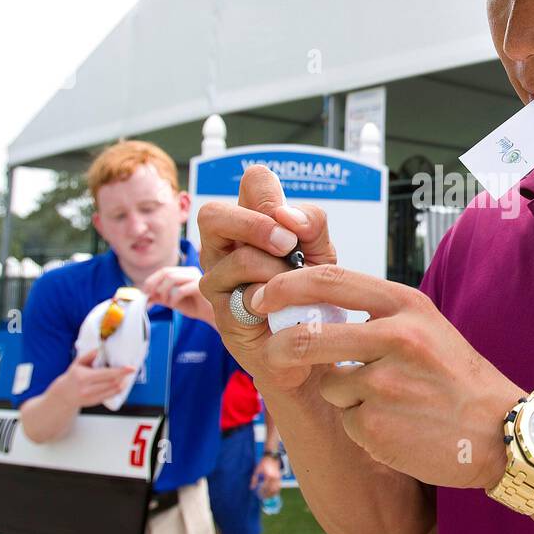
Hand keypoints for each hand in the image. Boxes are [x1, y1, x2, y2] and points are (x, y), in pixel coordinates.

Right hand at [48, 347, 134, 409]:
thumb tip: (99, 349)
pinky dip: (118, 389)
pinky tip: (119, 383)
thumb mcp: (77, 363)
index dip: (121, 371)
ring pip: (114, 390)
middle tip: (129, 370)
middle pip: (113, 383)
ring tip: (125, 376)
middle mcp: (88, 388)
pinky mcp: (95, 402)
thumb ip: (89, 355)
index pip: (107, 374)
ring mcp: (92, 397)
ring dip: (123, 383)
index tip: (131, 368)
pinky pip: (112, 395)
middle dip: (124, 376)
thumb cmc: (72, 377)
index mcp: (84, 377)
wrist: (63, 395)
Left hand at [141, 265, 210, 323]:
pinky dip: (173, 298)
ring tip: (166, 302)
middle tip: (151, 296)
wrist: (212, 316)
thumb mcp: (173, 301)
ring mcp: (196, 278)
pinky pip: (181, 290)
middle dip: (154, 284)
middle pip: (166, 272)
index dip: (151, 280)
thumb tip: (146, 298)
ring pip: (171, 278)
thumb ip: (160, 298)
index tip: (144, 292)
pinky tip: (174, 305)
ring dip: (164, 292)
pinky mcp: (201, 287)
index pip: (164, 271)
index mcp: (185, 273)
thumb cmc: (195, 306)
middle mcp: (190, 272)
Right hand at [197, 165, 337, 395]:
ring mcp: (217, 283)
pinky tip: (286, 312)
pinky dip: (275, 303)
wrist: (315, 351)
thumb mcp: (320, 253)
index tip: (291, 223)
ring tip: (295, 289)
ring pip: (237, 260)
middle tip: (287, 246)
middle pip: (213, 214)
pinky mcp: (223, 317)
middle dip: (255, 226)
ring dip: (276, 272)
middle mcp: (223, 250)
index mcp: (248, 225)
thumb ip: (311, 225)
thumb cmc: (312, 295)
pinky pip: (245, 299)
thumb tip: (287, 215)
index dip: (268, 194)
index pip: (250, 183)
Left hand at [250, 264, 524, 489]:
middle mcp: (395, 338)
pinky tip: (397, 426)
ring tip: (389, 401)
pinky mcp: (376, 425)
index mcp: (405, 306)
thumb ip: (375, 314)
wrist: (500, 432)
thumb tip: (309, 307)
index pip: (329, 280)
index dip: (285, 286)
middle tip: (275, 353)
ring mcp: (384, 384)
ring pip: (330, 384)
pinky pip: (346, 420)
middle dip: (283, 347)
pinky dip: (362, 426)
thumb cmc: (457, 377)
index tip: (262, 295)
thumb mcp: (425, 327)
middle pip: (308, 337)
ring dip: (345, 396)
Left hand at [252, 455, 281, 497]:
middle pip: (272, 490)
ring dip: (273, 494)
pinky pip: (279, 486)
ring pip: (277, 489)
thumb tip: (251, 488)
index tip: (259, 495)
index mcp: (268, 475)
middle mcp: (274, 477)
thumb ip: (254, 479)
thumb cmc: (263, 463)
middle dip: (267, 495)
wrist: (272, 457)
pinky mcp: (280, 477)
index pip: (265, 487)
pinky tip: (273, 493)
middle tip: (263, 498)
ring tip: (268, 497)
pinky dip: (276, 491)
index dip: (262, 492)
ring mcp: (278, 478)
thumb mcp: (257, 470)